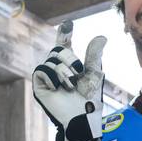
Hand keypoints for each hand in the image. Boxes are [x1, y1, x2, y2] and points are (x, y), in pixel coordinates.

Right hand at [33, 20, 106, 140]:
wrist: (82, 117)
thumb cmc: (89, 100)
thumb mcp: (94, 74)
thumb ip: (94, 56)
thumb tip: (102, 37)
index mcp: (69, 65)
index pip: (63, 44)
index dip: (64, 33)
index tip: (68, 24)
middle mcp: (56, 69)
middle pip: (58, 49)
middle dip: (70, 58)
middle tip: (78, 72)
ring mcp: (47, 77)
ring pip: (51, 60)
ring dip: (64, 71)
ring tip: (71, 86)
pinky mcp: (39, 86)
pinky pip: (42, 70)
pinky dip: (52, 76)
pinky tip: (59, 86)